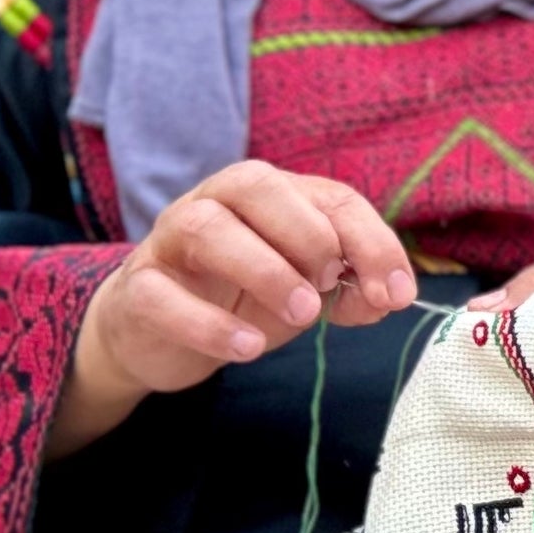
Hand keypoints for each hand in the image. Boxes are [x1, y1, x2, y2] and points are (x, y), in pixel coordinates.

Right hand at [50, 161, 415, 460]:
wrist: (159, 331)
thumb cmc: (243, 296)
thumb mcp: (307, 289)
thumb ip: (351, 288)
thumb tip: (389, 297)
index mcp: (270, 193)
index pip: (331, 197)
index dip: (372, 243)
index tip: (397, 293)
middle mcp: (216, 200)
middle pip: (260, 185)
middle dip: (310, 236)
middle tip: (330, 287)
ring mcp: (169, 240)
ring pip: (207, 228)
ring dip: (265, 269)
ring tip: (302, 314)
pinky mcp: (136, 289)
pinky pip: (163, 296)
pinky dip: (209, 323)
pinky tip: (248, 348)